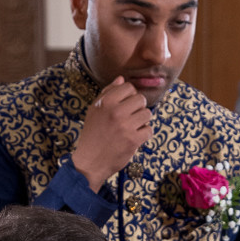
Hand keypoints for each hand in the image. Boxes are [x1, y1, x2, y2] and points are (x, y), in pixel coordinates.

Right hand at [70, 76, 152, 191]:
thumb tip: (121, 79)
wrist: (90, 161)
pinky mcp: (133, 140)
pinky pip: (149, 130)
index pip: (129, 87)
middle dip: (138, 108)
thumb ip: (108, 93)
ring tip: (132, 128)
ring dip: (142, 121)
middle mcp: (115, 111)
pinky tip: (134, 138)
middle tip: (129, 118)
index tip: (125, 105)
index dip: (130, 96)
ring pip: (147, 114)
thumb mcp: (94, 110)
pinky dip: (144, 135)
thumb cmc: (92, 134)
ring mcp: (125, 126)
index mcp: (105, 102)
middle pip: (141, 99)